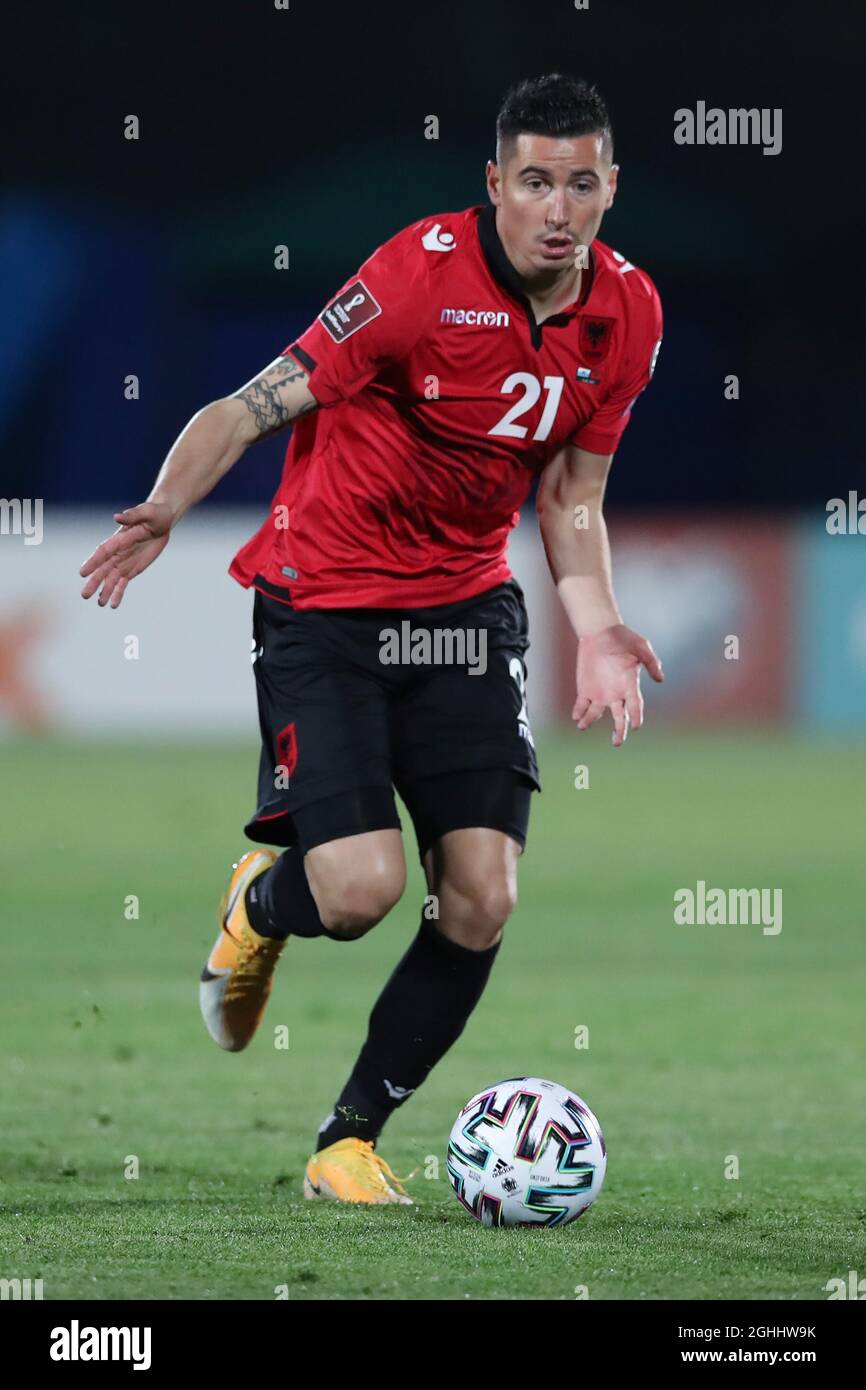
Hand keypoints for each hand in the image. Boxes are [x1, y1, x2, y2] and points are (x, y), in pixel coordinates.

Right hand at [79, 501, 173, 607]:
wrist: (162, 521)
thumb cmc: (154, 513)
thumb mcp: (147, 512)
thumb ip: (132, 515)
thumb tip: (117, 516)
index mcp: (119, 538)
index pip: (103, 551)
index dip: (93, 562)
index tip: (82, 573)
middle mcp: (118, 552)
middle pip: (103, 569)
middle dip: (95, 582)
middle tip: (84, 595)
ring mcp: (123, 562)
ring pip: (111, 579)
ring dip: (105, 591)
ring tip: (100, 605)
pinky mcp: (132, 569)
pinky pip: (123, 583)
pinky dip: (117, 593)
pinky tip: (113, 605)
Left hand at [573, 623, 663, 745]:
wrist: (601, 631)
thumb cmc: (624, 639)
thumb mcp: (641, 647)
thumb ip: (651, 662)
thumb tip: (661, 679)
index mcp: (630, 685)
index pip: (635, 705)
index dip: (636, 716)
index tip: (636, 726)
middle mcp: (616, 694)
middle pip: (618, 717)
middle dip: (618, 731)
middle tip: (617, 743)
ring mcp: (600, 693)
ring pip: (596, 713)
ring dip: (590, 720)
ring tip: (583, 726)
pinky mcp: (586, 689)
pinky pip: (582, 705)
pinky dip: (579, 712)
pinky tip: (576, 716)